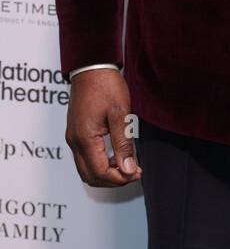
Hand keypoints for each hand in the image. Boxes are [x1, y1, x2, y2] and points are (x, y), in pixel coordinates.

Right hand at [65, 69, 140, 186]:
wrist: (92, 67)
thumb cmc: (106, 86)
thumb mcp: (120, 114)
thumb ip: (123, 144)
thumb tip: (128, 169)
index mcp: (84, 138)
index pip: (99, 172)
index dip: (119, 178)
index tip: (136, 173)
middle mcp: (74, 141)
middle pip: (90, 176)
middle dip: (113, 180)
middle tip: (134, 172)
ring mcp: (73, 138)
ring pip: (86, 169)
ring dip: (106, 173)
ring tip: (127, 165)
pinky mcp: (76, 133)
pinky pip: (85, 158)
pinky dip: (101, 163)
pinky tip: (117, 155)